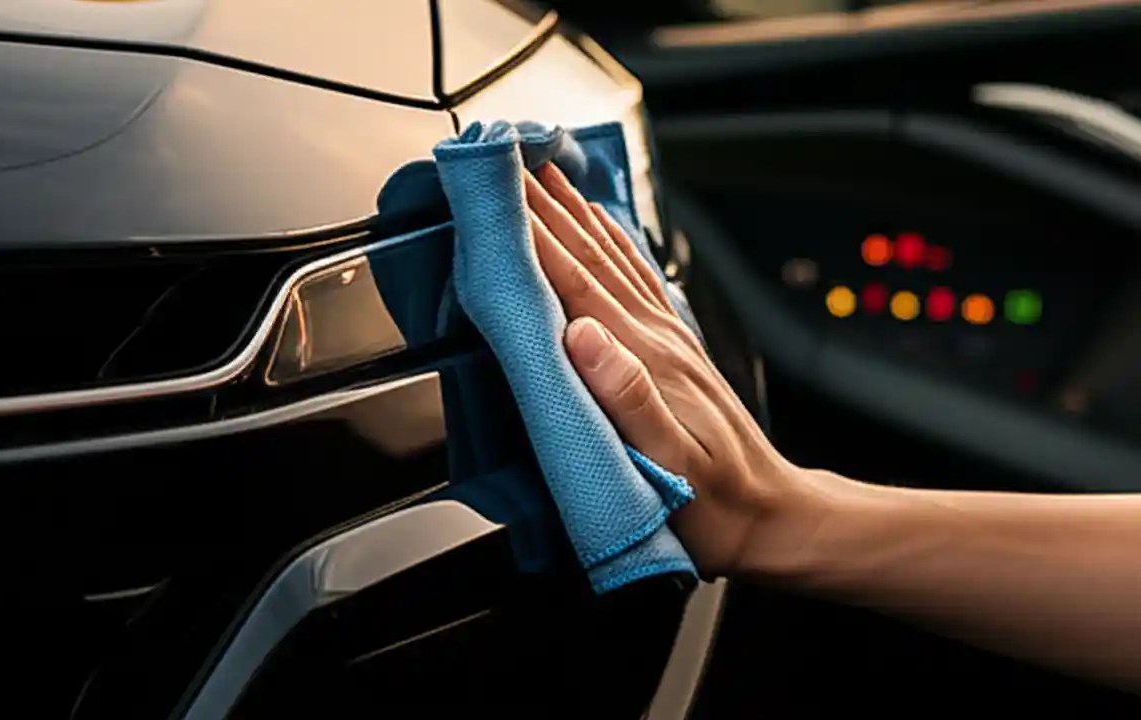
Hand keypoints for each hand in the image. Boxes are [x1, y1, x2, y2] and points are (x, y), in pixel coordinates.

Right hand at [523, 163, 824, 577]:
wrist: (769, 517)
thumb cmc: (711, 505)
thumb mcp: (667, 463)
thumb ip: (625, 396)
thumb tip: (582, 334)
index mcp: (642, 360)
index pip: (575, 283)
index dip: (533, 236)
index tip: (499, 195)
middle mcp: (655, 339)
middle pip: (590, 258)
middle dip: (546, 208)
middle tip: (509, 163)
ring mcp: (667, 342)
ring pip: (613, 261)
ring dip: (577, 216)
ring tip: (548, 179)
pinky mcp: (675, 353)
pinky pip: (640, 282)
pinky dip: (616, 246)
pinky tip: (606, 230)